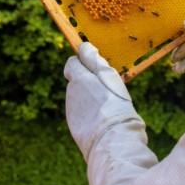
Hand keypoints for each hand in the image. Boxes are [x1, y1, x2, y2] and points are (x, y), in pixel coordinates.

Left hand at [64, 42, 137, 159]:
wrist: (111, 138)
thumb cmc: (114, 104)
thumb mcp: (109, 77)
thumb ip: (94, 60)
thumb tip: (84, 46)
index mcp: (78, 79)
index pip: (72, 63)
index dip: (82, 64)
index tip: (95, 69)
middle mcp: (70, 93)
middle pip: (76, 81)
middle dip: (88, 82)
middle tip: (107, 90)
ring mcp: (71, 111)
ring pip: (79, 98)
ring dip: (90, 99)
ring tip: (107, 108)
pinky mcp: (75, 126)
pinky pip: (81, 115)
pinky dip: (89, 115)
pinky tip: (102, 121)